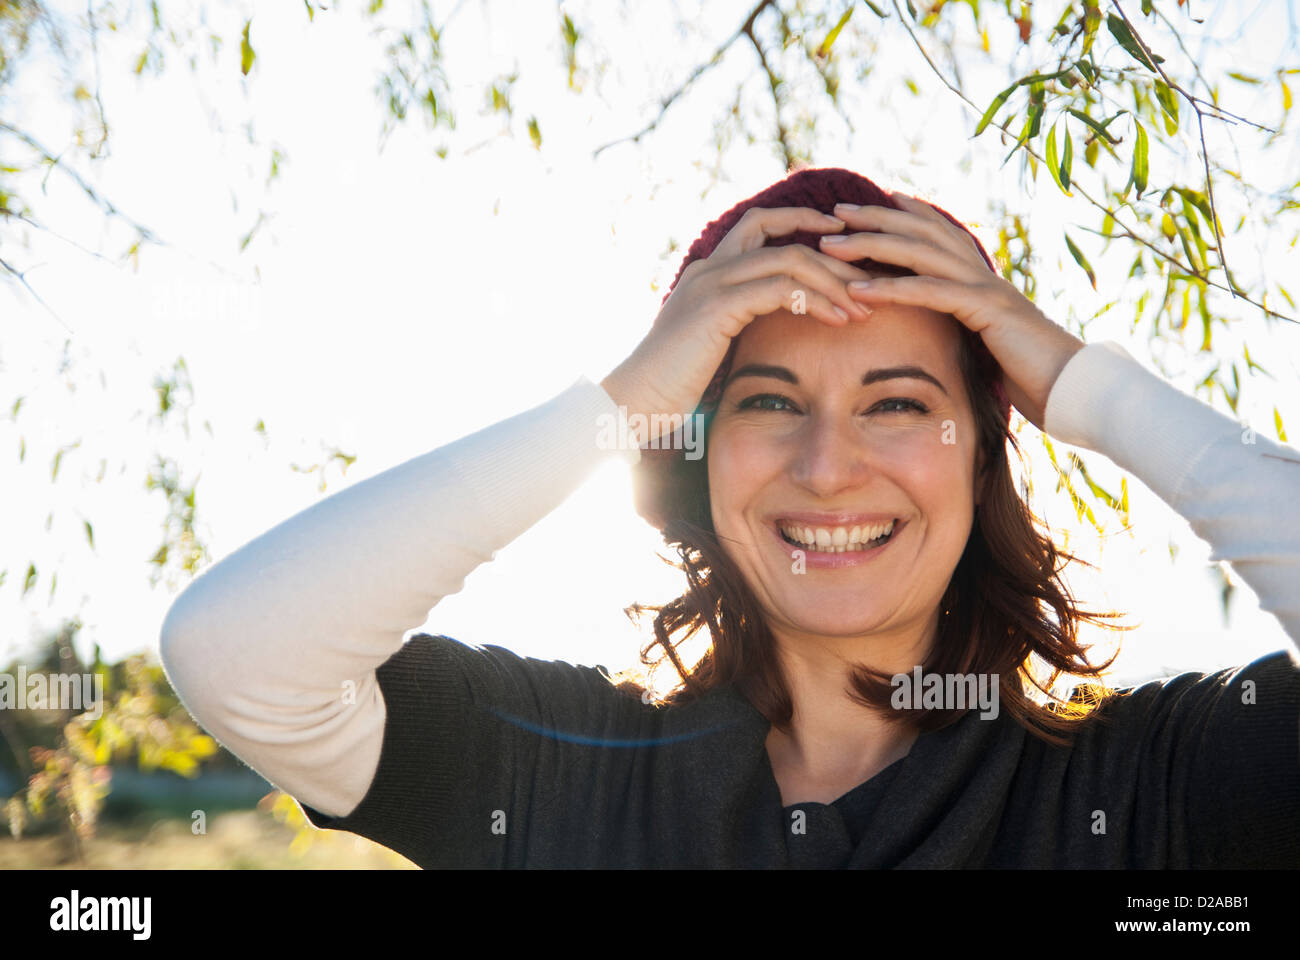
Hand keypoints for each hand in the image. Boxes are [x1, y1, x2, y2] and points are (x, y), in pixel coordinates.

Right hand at [601, 206, 875, 439]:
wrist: (634, 401)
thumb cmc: (672, 385)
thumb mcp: (711, 345)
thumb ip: (738, 325)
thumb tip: (775, 329)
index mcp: (708, 273)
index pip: (760, 226)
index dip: (802, 224)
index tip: (840, 244)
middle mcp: (710, 269)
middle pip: (779, 234)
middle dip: (829, 252)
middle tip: (866, 279)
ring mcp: (712, 284)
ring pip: (788, 259)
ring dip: (832, 281)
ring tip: (861, 307)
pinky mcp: (717, 307)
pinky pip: (781, 290)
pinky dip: (816, 300)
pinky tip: (837, 319)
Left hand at [823, 191, 1084, 430]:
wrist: (1075, 389)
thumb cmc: (1032, 376)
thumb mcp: (990, 347)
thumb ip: (967, 330)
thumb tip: (945, 333)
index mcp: (982, 280)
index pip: (939, 235)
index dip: (905, 214)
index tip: (871, 203)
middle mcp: (982, 275)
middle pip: (922, 233)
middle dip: (877, 219)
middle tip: (836, 211)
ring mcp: (985, 289)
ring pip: (920, 253)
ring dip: (872, 245)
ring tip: (832, 244)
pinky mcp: (986, 310)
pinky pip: (931, 293)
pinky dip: (892, 288)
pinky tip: (858, 288)